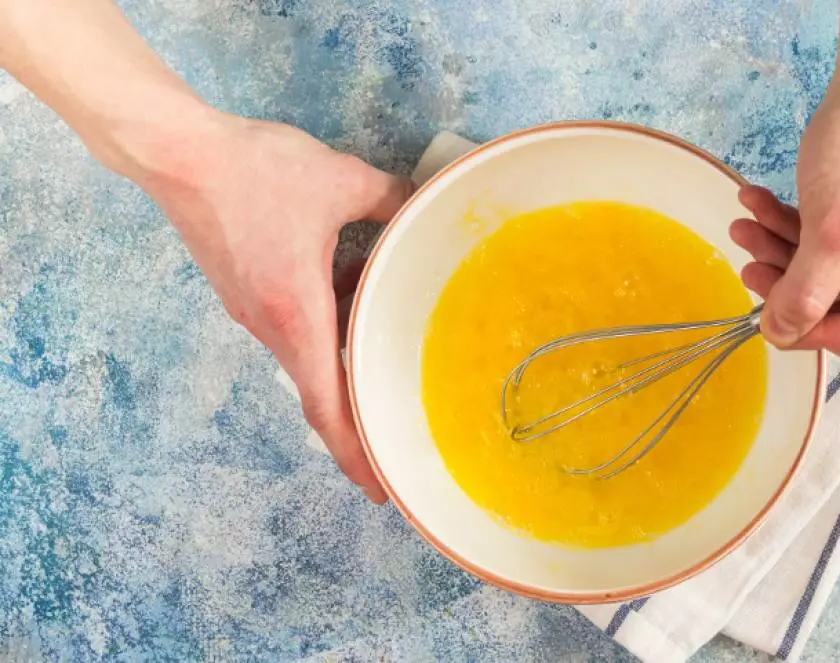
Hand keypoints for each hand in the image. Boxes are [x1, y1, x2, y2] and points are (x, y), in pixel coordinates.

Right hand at [137, 111, 410, 502]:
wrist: (177, 154)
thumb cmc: (253, 171)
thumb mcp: (341, 181)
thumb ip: (391, 200)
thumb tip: (419, 205)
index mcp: (296, 316)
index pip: (328, 406)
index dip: (355, 453)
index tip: (379, 488)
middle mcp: (269, 327)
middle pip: (321, 389)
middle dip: (361, 412)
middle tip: (403, 426)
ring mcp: (250, 311)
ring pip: (310, 351)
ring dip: (346, 346)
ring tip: (384, 320)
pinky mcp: (243, 292)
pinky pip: (293, 323)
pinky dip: (327, 315)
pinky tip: (347, 272)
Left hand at [730, 78, 839, 371]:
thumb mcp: (833, 229)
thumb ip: (807, 291)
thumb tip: (779, 335)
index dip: (821, 335)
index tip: (777, 312)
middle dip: (790, 285)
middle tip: (748, 263)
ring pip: (831, 276)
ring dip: (783, 253)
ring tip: (745, 225)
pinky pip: (833, 245)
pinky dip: (795, 229)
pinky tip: (761, 205)